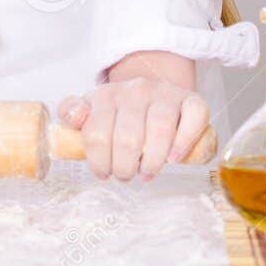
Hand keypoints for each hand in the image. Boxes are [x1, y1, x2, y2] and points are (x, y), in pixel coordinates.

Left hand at [59, 51, 208, 181]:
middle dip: (124, 167)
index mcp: (106, 94)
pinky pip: (194, 117)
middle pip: (128, 138)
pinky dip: (184, 142)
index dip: (98, 162)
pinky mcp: (190, 100)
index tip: (104, 172)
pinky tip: (174, 158)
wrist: (153, 91)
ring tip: (146, 172)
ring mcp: (164, 93)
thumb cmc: (120, 112)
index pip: (96, 134)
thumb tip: (75, 118)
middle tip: (125, 175)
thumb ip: (72, 112)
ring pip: (159, 130)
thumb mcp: (90, 110)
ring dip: (152, 162)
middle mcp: (136, 90)